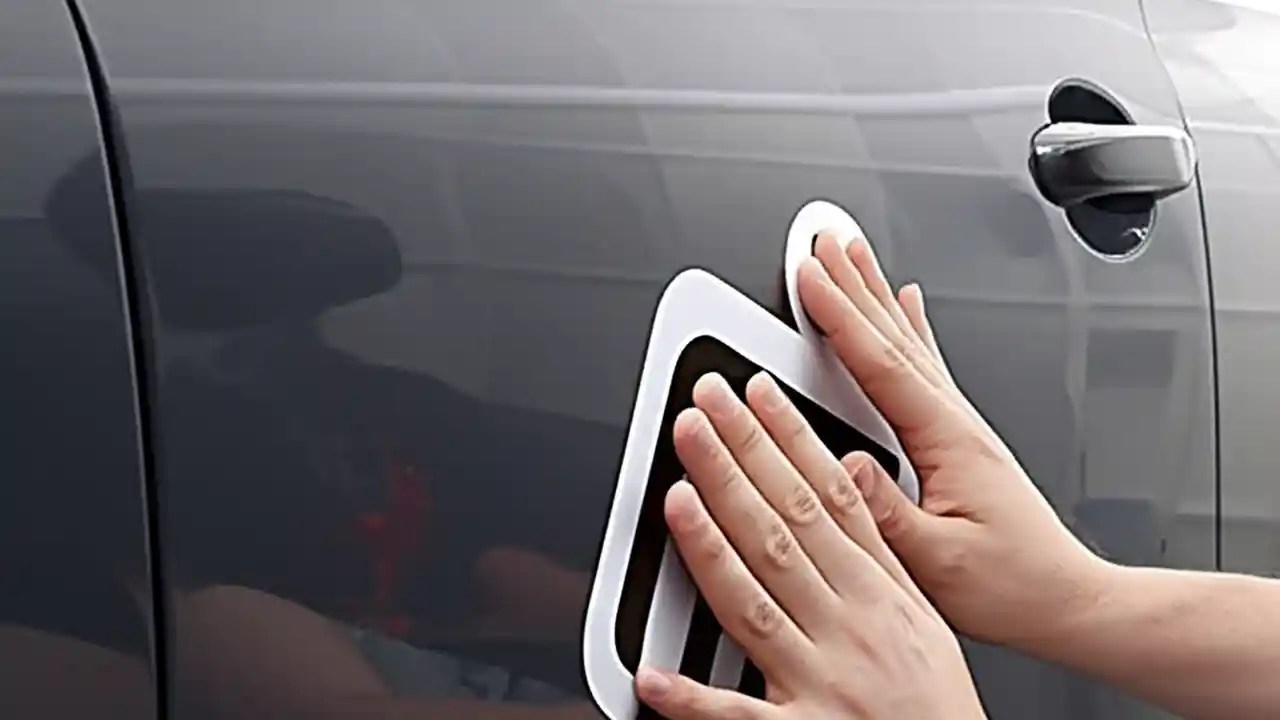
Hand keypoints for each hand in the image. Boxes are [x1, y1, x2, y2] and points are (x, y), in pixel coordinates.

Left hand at [635, 371, 984, 719]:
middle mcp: (854, 630)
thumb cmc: (937, 709)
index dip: (789, 439)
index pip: (830, 499)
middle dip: (736, 463)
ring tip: (675, 495)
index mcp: (884, 597)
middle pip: (784, 530)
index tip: (755, 395)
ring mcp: (824, 682)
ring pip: (755, 602)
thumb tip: (846, 482)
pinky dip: (693, 698)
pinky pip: (737, 716)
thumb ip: (880, 556)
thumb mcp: (926, 622)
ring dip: (710, 545)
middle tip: (697, 413)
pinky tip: (652, 672)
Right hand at [795, 230, 1113, 650]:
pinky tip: (908, 306)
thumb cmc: (1009, 586)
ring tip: (855, 256)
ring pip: (909, 342)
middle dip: (855, 283)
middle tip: (826, 240)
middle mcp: (956, 422)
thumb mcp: (939, 562)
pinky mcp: (958, 437)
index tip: (809, 276)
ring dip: (877, 295)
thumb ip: (889, 513)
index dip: (841, 315)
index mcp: (948, 442)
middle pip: (895, 336)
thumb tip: (844, 466)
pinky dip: (912, 327)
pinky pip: (926, 364)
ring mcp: (959, 425)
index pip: (883, 364)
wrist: (1064, 600)